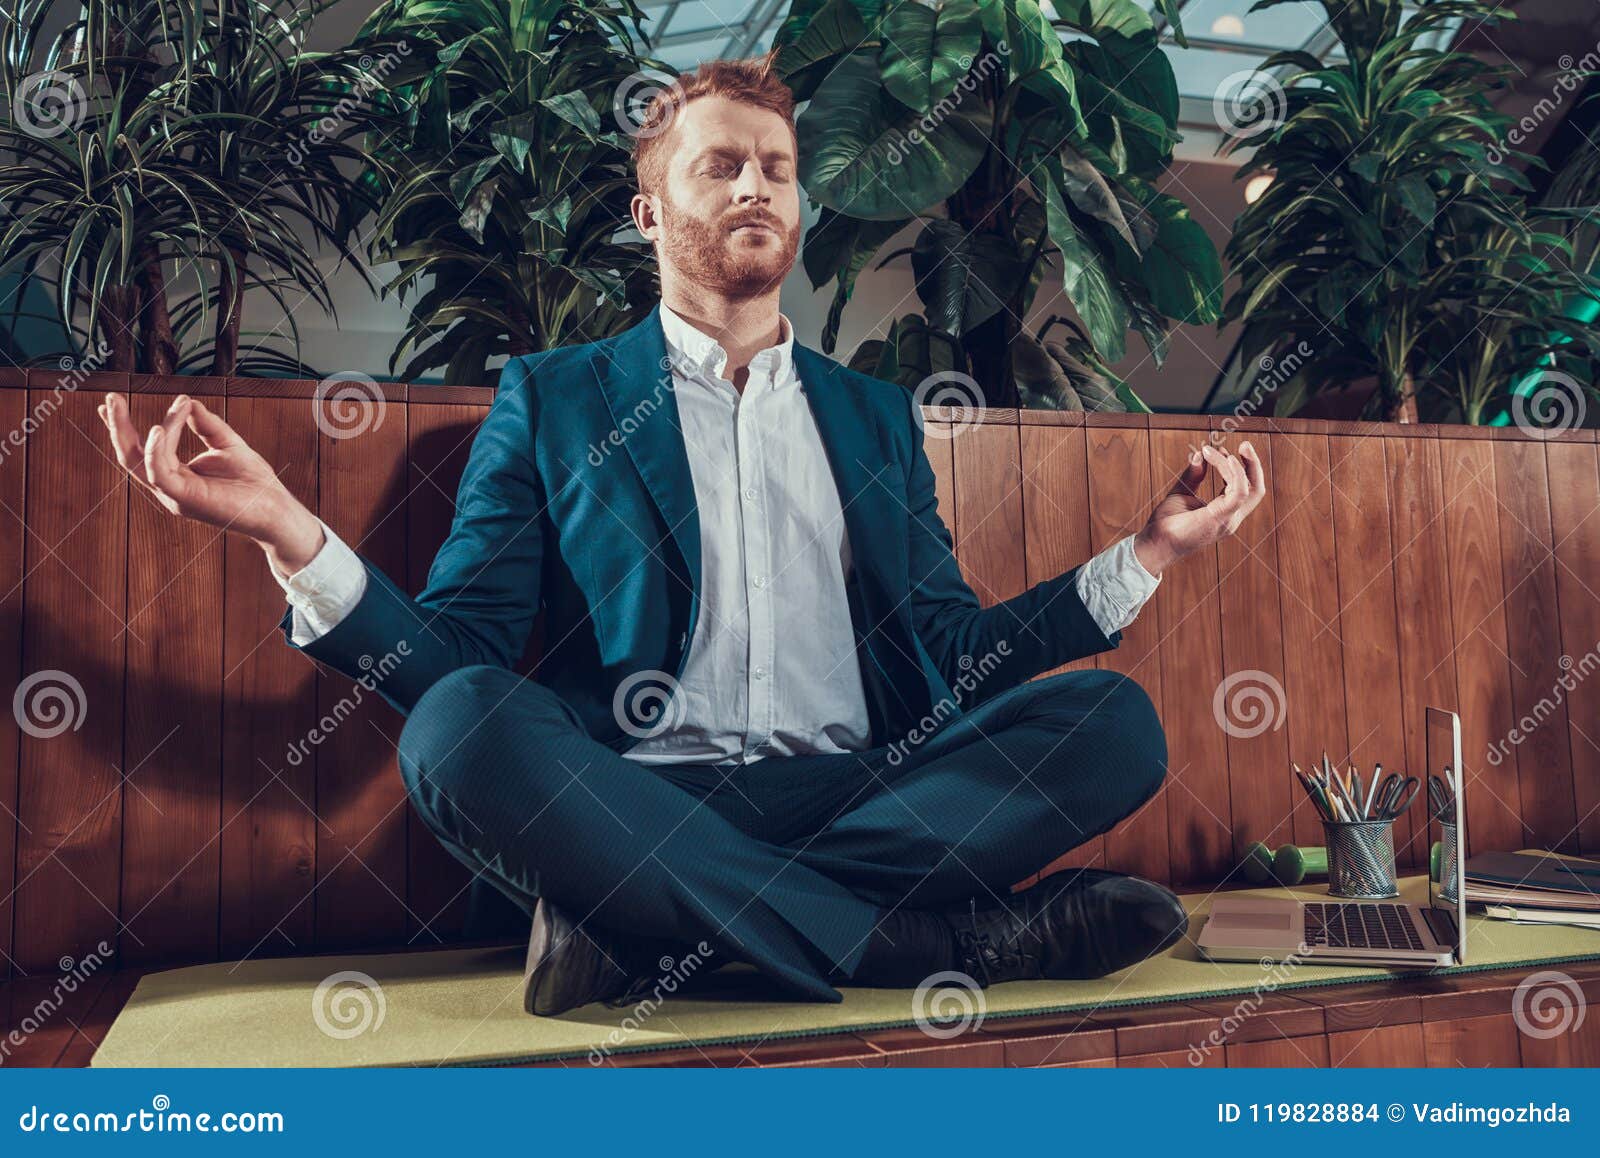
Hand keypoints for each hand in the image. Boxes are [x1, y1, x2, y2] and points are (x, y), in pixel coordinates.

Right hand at [99, 392, 324, 575]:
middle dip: (116, 428)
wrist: (275, 509)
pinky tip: (157, 427)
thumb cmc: (254, 482)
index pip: (142, 451)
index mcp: (177, 476)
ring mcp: (174, 495)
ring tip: (132, 404)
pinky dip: (155, 449)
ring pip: (140, 461)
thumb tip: (188, 401)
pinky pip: (159, 472)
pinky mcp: (184, 499)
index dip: (124, 428)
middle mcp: (170, 487)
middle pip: (131, 457)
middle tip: (109, 399)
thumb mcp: (228, 444)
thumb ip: (207, 424)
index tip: (112, 402)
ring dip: (133, 431)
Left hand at [1133, 440, 1266, 575]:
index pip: (1244, 489)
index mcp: (1225, 514)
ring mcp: (1228, 520)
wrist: (1155, 543)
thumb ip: (1193, 475)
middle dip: (1253, 465)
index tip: (1221, 450)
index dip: (1238, 468)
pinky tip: (1226, 458)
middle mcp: (1231, 519)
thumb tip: (1199, 454)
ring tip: (1218, 449)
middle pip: (1256, 489)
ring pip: (1247, 486)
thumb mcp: (1181, 493)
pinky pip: (1238, 492)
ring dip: (1237, 464)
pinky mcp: (1220, 518)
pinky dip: (1235, 473)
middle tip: (1244, 444)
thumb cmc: (1166, 523)